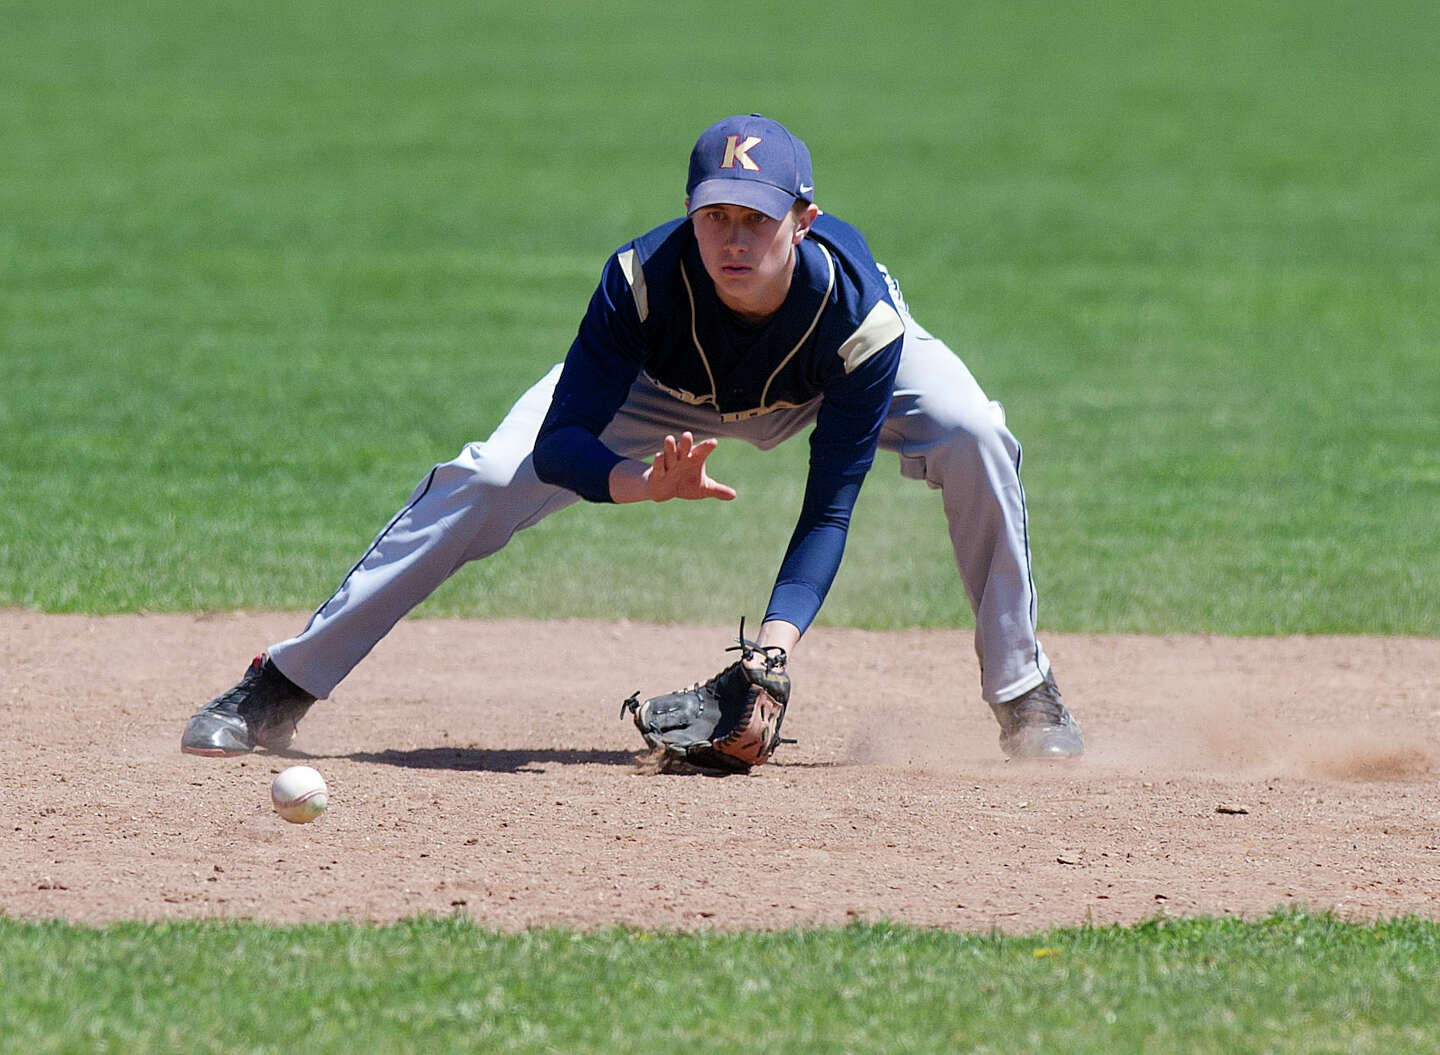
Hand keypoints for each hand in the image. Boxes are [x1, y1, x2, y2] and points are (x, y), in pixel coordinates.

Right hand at [609, 432, 736, 502]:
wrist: (665, 490)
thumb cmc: (686, 484)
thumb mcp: (703, 488)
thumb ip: (717, 490)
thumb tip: (733, 495)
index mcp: (694, 460)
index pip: (701, 452)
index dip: (707, 447)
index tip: (713, 442)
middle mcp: (681, 459)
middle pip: (684, 449)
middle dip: (685, 443)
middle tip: (687, 435)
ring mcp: (669, 465)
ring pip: (669, 454)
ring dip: (669, 448)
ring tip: (669, 438)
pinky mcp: (658, 473)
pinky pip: (658, 467)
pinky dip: (659, 463)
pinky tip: (659, 456)